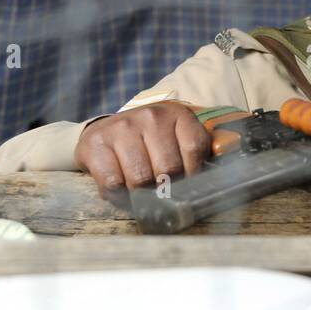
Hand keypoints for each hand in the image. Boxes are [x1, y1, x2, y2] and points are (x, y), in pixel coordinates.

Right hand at [74, 102, 210, 195]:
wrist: (106, 130)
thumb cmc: (149, 141)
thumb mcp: (177, 137)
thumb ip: (198, 152)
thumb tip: (214, 177)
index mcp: (177, 114)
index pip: (194, 149)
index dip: (193, 174)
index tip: (187, 184)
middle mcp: (150, 117)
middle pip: (168, 169)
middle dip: (166, 188)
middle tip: (161, 192)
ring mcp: (122, 128)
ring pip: (140, 179)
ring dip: (141, 194)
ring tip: (141, 193)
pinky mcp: (96, 143)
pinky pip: (113, 183)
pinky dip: (118, 195)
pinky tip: (120, 190)